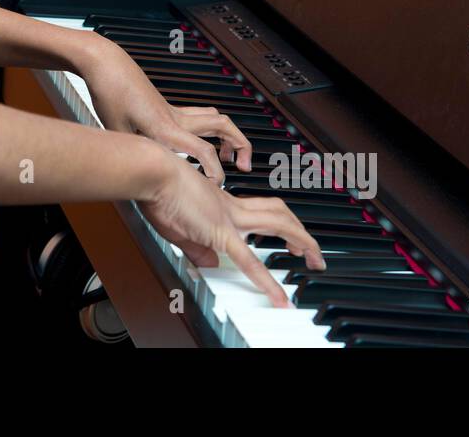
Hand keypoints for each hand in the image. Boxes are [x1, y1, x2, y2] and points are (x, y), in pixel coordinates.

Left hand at [78, 36, 251, 183]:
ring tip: (226, 156)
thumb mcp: (115, 132)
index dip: (216, 171)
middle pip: (223, 125)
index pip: (203, 150)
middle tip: (245, 165)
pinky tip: (198, 145)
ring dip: (228, 135)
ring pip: (214, 117)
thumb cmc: (109, 93)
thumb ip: (129, 155)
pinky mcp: (167, 107)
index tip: (218, 186)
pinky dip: (210, 131)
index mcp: (164, 128)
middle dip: (241, 145)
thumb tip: (136, 176)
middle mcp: (175, 118)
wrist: (106, 64)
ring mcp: (173, 110)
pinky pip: (199, 117)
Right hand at [139, 152, 325, 307]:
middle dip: (300, 230)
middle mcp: (231, 208)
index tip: (286, 238)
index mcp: (221, 204)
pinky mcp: (220, 232)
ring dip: (302, 241)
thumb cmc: (156, 189)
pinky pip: (250, 261)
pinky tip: (278, 297)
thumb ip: (196, 247)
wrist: (153, 172)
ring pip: (279, 223)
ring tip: (315, 260)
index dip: (277, 223)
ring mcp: (229, 218)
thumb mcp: (177, 226)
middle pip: (278, 213)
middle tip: (312, 251)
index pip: (258, 212)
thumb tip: (211, 264)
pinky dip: (267, 282)